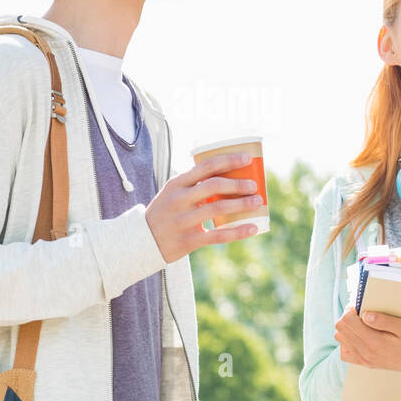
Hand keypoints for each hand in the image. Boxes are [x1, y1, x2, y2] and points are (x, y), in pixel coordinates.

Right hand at [144, 153, 261, 263]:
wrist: (143, 241)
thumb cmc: (165, 212)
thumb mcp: (172, 193)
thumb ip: (194, 184)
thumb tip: (230, 175)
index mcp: (176, 183)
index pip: (205, 166)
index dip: (228, 160)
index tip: (247, 159)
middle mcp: (179, 200)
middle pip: (214, 186)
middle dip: (237, 184)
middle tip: (254, 185)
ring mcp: (183, 220)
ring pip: (218, 208)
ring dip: (241, 204)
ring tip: (257, 202)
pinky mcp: (189, 240)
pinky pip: (218, 235)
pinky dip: (238, 232)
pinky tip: (252, 228)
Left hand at [334, 303, 400, 380]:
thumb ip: (383, 320)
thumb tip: (364, 314)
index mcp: (374, 343)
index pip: (347, 321)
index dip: (351, 309)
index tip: (361, 305)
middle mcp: (366, 354)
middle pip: (340, 329)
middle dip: (347, 316)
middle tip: (361, 311)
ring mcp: (365, 360)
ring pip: (341, 339)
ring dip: (347, 327)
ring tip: (361, 322)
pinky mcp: (366, 363)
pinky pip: (346, 353)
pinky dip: (348, 341)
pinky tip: (359, 335)